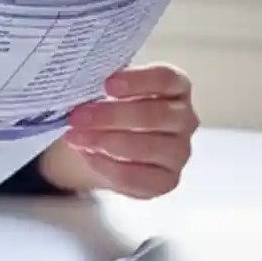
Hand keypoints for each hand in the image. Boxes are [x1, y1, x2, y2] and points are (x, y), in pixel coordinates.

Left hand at [38, 64, 198, 198]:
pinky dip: (107, 166)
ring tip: (76, 137)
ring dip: (106, 141)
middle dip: (112, 116)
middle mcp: (185, 119)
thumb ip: (106, 86)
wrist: (105, 146)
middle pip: (156, 115)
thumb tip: (85, 82)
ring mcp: (179, 152)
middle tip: (78, 117)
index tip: (107, 84)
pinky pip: (137, 176)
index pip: (167, 79)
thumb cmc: (113, 109)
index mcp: (177, 87)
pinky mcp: (167, 181)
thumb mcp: (110, 91)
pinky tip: (87, 155)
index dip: (138, 80)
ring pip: (147, 147)